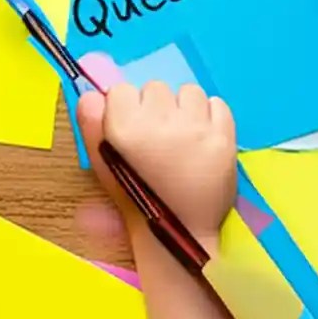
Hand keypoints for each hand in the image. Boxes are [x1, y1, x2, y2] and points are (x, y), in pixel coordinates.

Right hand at [77, 82, 236, 252]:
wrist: (182, 231)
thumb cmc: (139, 198)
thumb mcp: (104, 166)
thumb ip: (92, 127)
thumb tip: (93, 94)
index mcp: (124, 130)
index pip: (121, 90)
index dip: (125, 109)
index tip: (132, 131)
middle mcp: (161, 123)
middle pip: (155, 87)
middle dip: (155, 108)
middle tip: (158, 139)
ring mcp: (196, 129)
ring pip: (188, 91)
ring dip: (184, 108)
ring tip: (182, 137)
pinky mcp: (225, 137)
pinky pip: (217, 103)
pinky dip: (210, 116)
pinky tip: (202, 138)